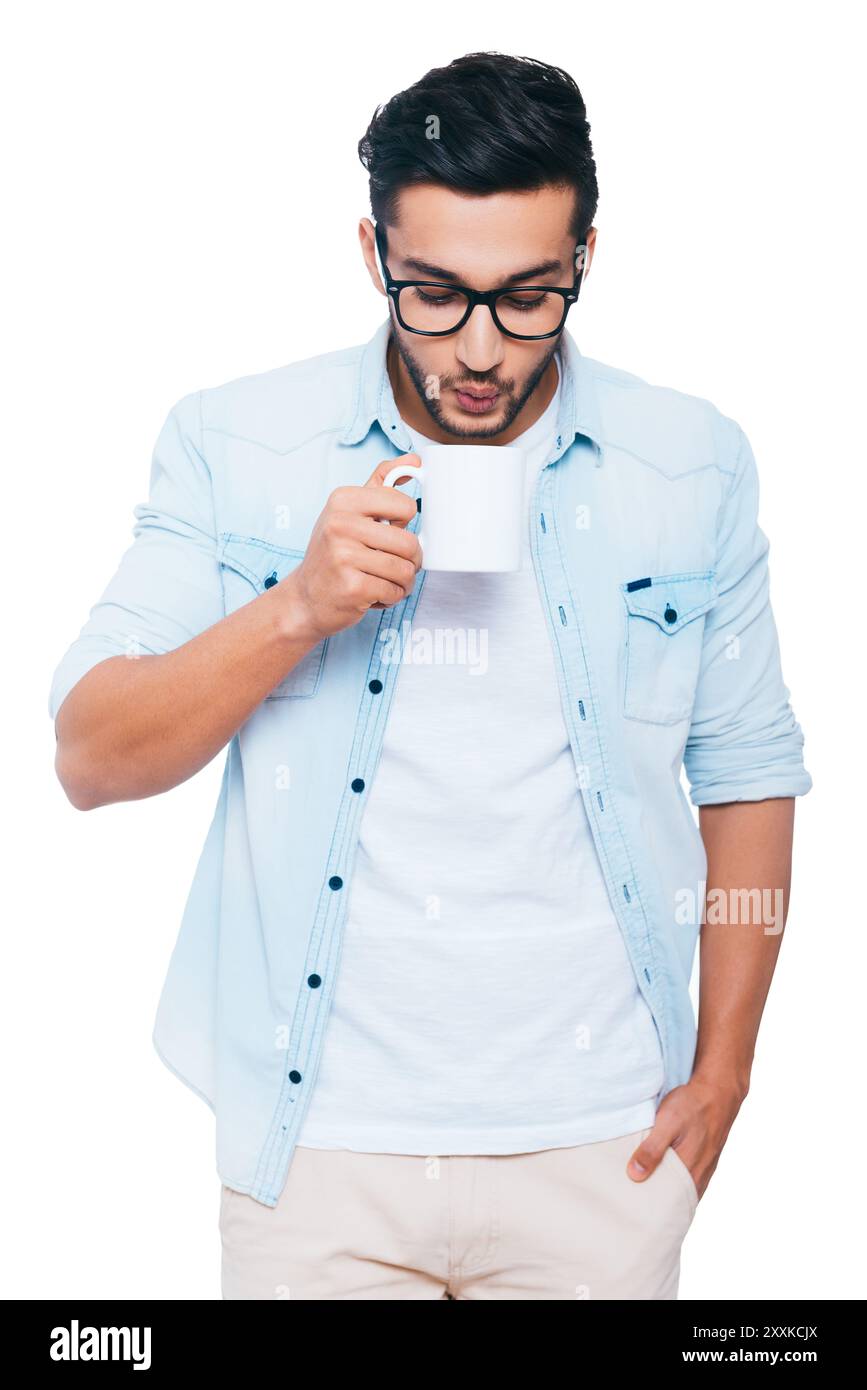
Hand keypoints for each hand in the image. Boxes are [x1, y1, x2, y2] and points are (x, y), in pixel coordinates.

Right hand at [282, 457, 422, 639]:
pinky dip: (390, 597)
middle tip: (391, 563)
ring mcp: (344, 556)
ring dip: (401, 581)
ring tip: (381, 579)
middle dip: (410, 559)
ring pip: (405, 569)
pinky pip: (395, 591)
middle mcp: (340, 524)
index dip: (404, 524)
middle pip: (410, 542)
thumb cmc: (333, 553)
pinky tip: (371, 594)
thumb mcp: (350, 511)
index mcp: (343, 500)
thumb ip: (382, 484)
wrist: (305, 598)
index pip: (405, 505)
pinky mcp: (352, 587)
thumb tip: (414, 459)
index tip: (387, 531)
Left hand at [625, 1073, 746, 1201]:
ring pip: (684, 1191)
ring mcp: (705, 1169)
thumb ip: (652, 1149)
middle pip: (676, 1200)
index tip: (634, 1214)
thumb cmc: (693, 1105)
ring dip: (668, 1194)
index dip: (653, 1210)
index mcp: (689, 1170)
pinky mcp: (706, 1160)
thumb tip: (635, 1175)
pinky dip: (678, 1184)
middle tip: (634, 1208)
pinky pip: (691, 1181)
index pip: (669, 1203)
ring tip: (645, 1196)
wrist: (719, 1091)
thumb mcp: (668, 1122)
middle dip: (658, 1205)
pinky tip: (664, 1179)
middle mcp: (700, 1175)